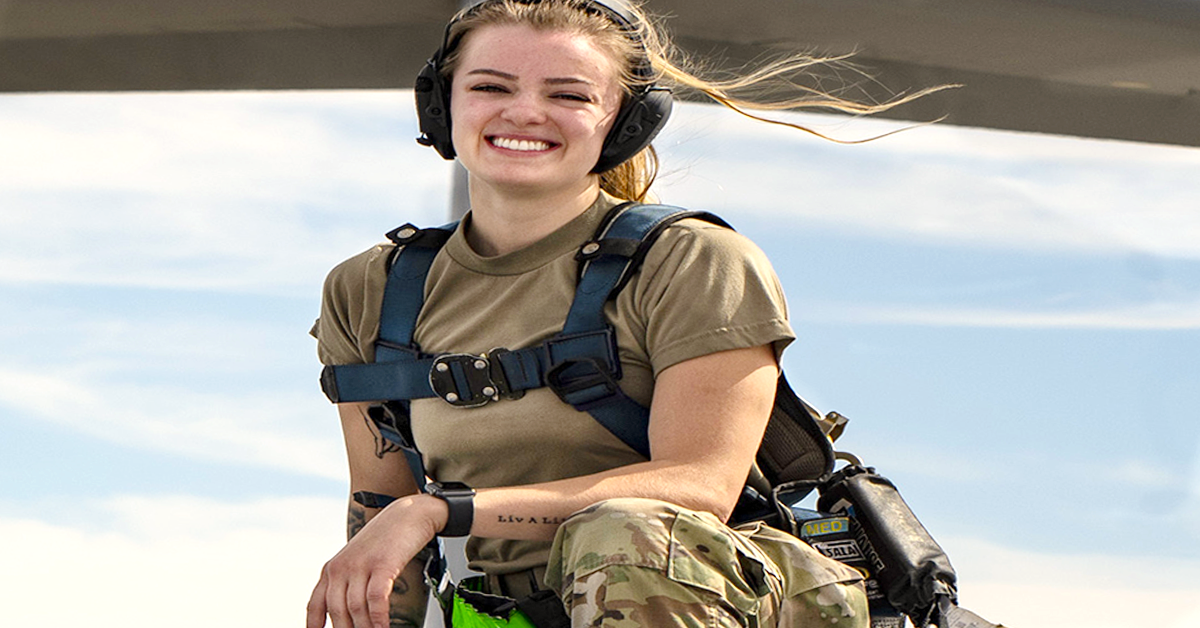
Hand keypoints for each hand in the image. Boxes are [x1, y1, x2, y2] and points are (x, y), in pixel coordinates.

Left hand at [306, 494, 448, 627]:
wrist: (408, 514)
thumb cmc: (385, 540)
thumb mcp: (358, 560)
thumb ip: (349, 584)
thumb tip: (351, 614)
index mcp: (332, 569)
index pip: (315, 606)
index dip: (315, 626)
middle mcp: (342, 567)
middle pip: (337, 612)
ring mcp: (360, 565)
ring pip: (356, 609)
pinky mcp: (382, 564)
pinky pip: (376, 599)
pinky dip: (379, 618)